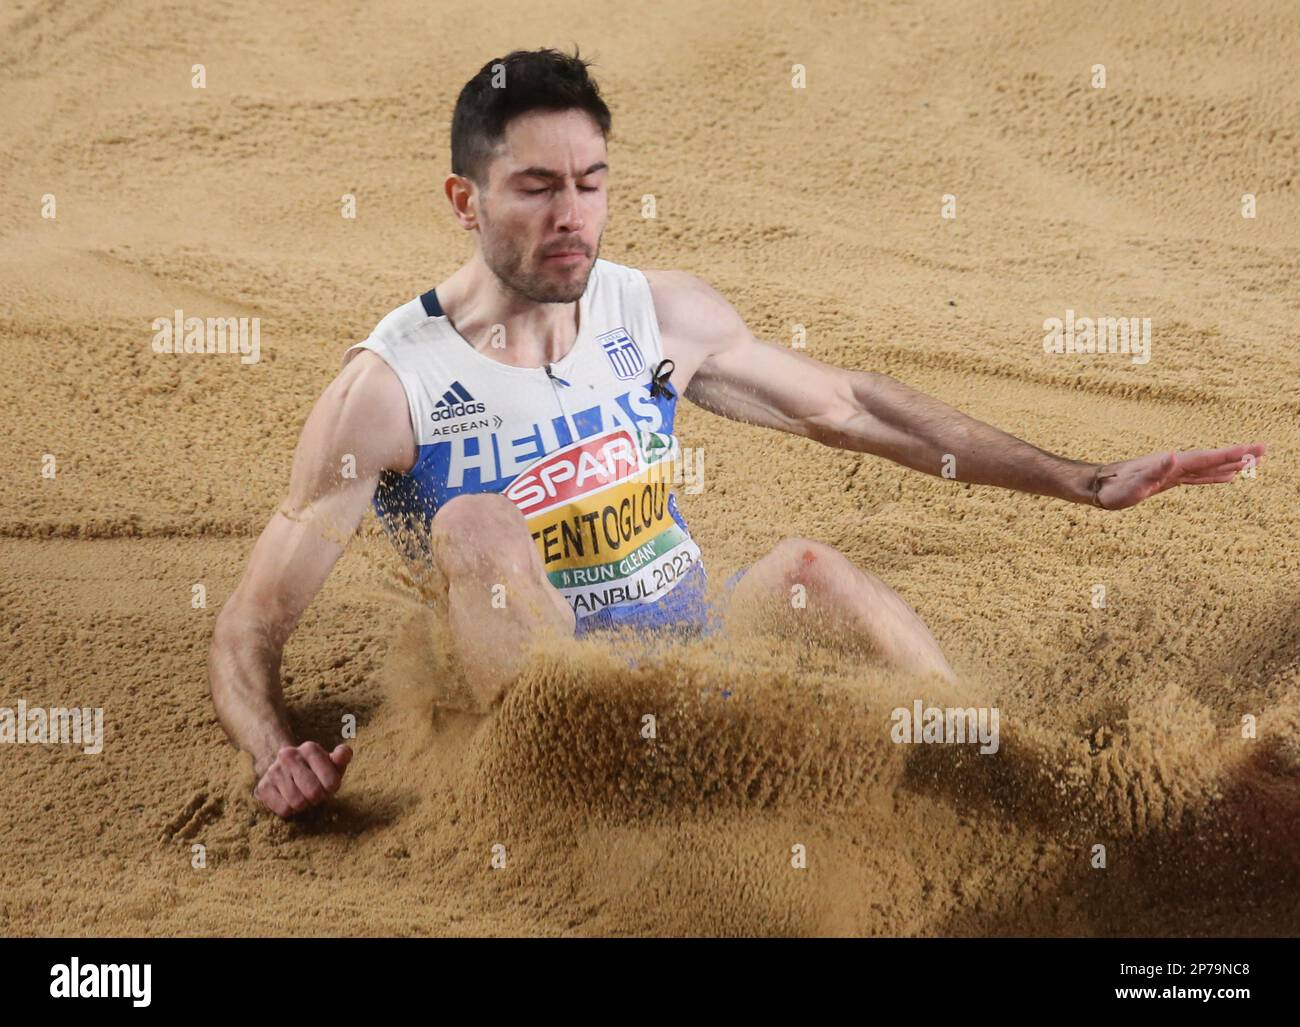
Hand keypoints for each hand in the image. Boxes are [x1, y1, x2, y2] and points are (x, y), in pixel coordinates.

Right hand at [254, 742, 352, 817]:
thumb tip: (343, 753)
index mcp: (310, 748)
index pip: (331, 781)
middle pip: (314, 793)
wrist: (284, 770)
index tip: (327, 784)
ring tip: (302, 795)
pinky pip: (283, 810)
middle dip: (318, 798)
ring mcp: (274, 770)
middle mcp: (289, 755)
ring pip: (298, 803)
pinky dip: (290, 810)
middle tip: (314, 793)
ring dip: (303, 805)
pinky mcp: (263, 787)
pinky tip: (289, 799)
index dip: (332, 788)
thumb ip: (342, 757)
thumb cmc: (316, 770)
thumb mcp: (332, 763)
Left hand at [1092, 443, 1265, 509]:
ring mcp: (1172, 472)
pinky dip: (1214, 475)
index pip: (1207, 458)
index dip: (1231, 454)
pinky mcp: (1168, 480)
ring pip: (1207, 467)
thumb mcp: (1132, 485)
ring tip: (1253, 462)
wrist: (1097, 488)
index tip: (1253, 449)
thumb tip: (1172, 456)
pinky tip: (1226, 476)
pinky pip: (1197, 476)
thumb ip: (1152, 472)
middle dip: (1238, 454)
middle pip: (1212, 458)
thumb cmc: (1113, 489)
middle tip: (1265, 450)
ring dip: (1229, 464)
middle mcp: (1174, 464)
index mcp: (1171, 465)